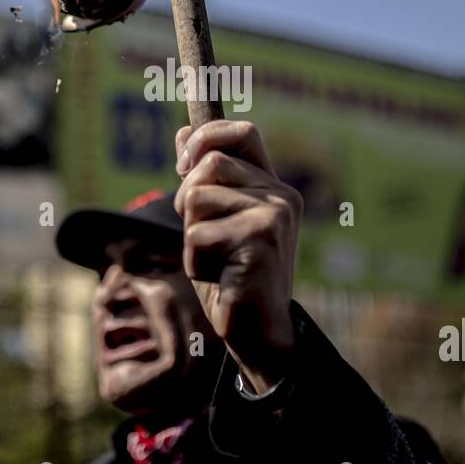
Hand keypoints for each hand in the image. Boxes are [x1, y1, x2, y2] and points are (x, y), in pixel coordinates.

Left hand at [173, 120, 302, 392]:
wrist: (256, 332)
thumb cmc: (229, 277)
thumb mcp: (211, 222)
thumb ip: (203, 180)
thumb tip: (185, 131)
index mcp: (272, 187)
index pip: (243, 132)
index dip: (208, 136)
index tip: (183, 164)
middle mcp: (281, 195)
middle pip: (209, 164)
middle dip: (188, 201)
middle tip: (205, 238)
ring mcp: (274, 216)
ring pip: (197, 199)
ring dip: (191, 236)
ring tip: (216, 261)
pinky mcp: (260, 240)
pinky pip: (198, 235)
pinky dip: (196, 261)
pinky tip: (221, 278)